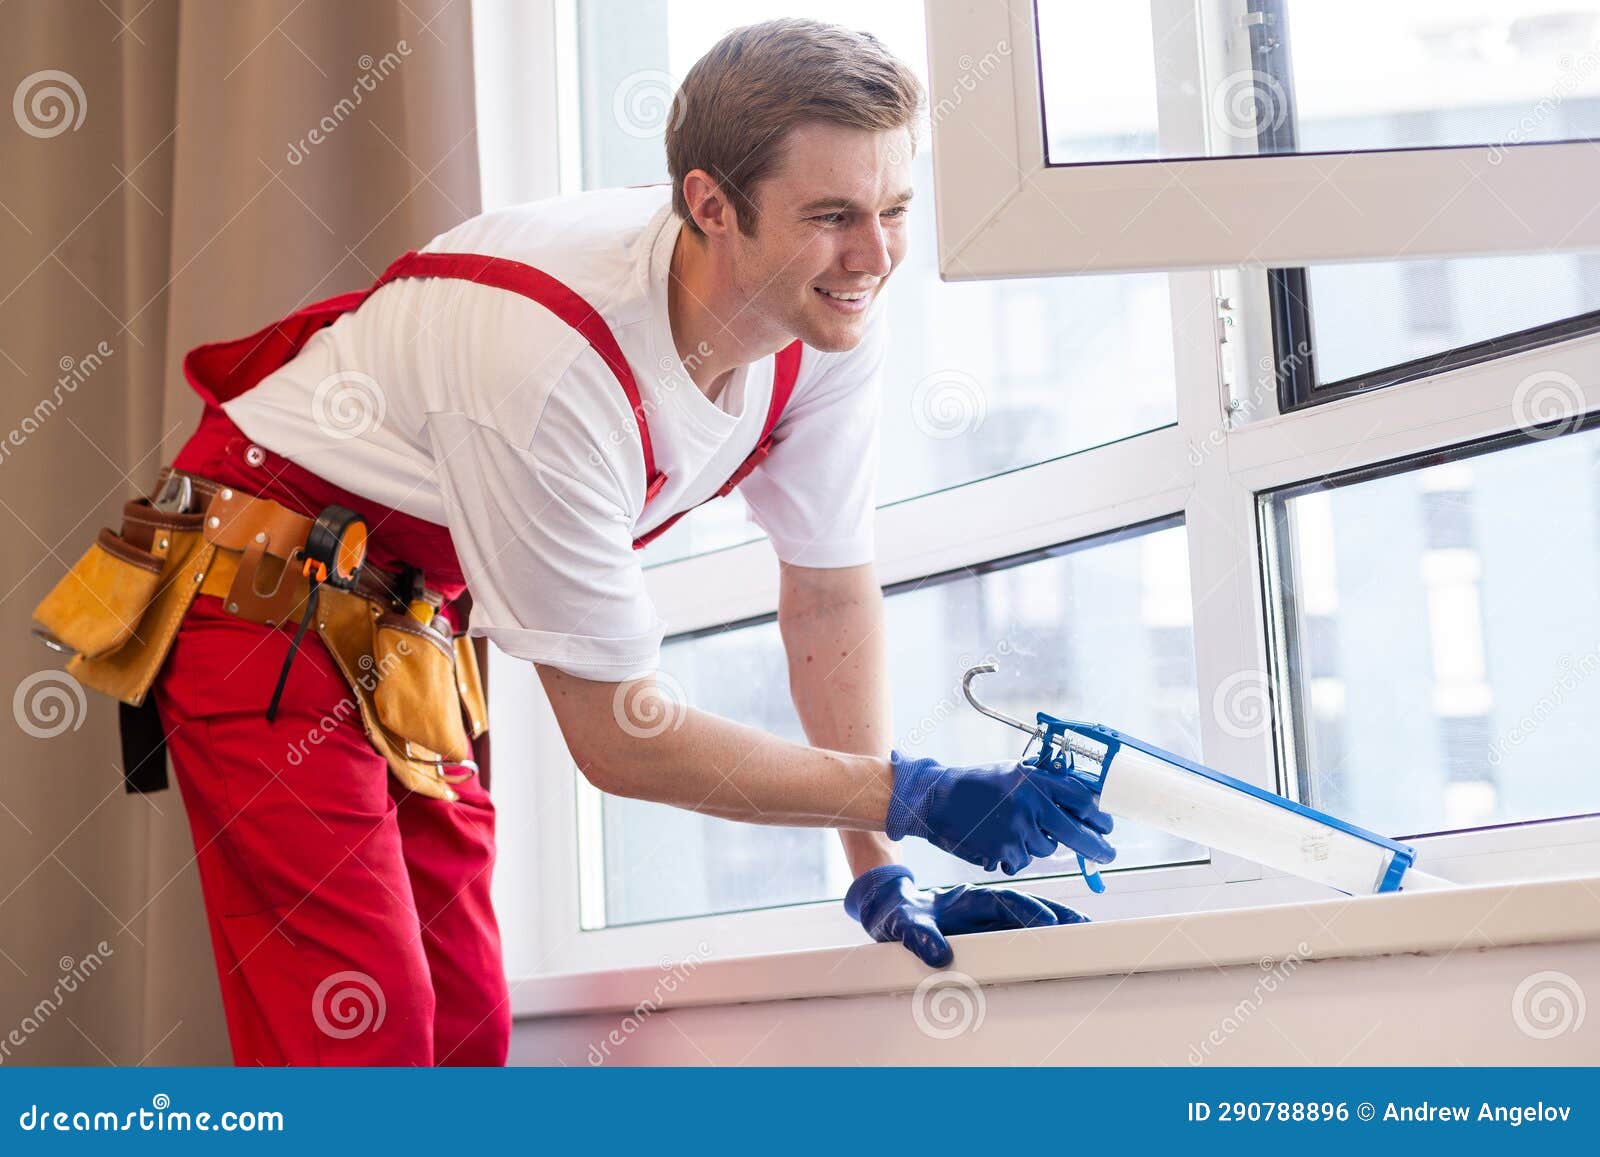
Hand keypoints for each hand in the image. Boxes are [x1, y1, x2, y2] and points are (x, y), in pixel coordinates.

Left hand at [845, 864, 1090, 966]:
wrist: (887, 913)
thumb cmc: (896, 916)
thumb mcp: (902, 925)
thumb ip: (919, 937)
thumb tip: (941, 956)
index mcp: (966, 899)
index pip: (1004, 902)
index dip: (1027, 911)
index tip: (1050, 922)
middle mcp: (981, 908)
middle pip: (1025, 909)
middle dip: (1054, 914)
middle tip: (1084, 925)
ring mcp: (985, 921)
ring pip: (1025, 922)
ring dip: (1053, 926)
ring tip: (1083, 933)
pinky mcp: (984, 935)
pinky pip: (1014, 937)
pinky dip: (1036, 941)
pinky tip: (1056, 948)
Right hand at [885, 749, 1114, 874]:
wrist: (937, 799)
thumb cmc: (976, 785)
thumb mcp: (1013, 773)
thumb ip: (1043, 785)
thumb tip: (1080, 803)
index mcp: (1035, 780)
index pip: (1081, 799)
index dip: (1100, 815)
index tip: (1108, 825)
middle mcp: (1031, 804)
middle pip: (1077, 833)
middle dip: (1097, 847)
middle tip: (1108, 854)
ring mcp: (1018, 830)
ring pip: (1047, 849)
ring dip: (1038, 844)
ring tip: (1013, 829)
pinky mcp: (1005, 851)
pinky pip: (1023, 860)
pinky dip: (1015, 855)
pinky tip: (998, 840)